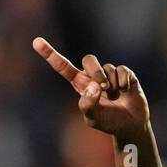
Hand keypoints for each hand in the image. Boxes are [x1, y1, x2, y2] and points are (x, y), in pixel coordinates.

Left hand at [32, 37, 150, 138]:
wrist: (130, 124)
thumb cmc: (107, 122)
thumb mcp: (92, 118)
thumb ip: (87, 105)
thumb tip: (93, 86)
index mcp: (80, 85)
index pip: (63, 67)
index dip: (50, 54)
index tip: (36, 42)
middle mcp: (93, 76)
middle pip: (89, 59)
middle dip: (96, 72)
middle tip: (103, 88)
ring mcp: (109, 74)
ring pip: (107, 67)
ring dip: (112, 85)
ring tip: (115, 96)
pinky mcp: (125, 73)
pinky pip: (122, 70)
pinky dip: (123, 83)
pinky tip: (125, 92)